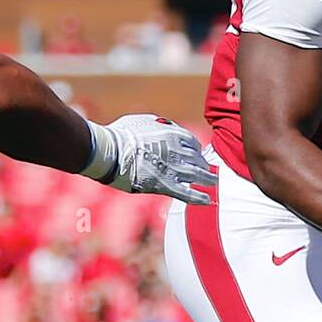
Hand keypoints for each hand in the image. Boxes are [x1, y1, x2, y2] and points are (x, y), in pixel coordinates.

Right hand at [82, 114, 215, 205]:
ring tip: (212, 182)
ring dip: (207, 179)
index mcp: (173, 134)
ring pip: (197, 175)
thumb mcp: (142, 120)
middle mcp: (178, 151)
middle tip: (206, 169)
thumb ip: (157, 125)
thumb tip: (163, 126)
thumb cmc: (121, 134)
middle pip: (198, 159)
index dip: (195, 150)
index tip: (196, 154)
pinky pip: (186, 193)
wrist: (109, 151)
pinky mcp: (165, 186)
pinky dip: (198, 197)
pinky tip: (207, 200)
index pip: (192, 143)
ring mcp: (173, 169)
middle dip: (202, 164)